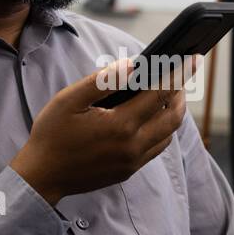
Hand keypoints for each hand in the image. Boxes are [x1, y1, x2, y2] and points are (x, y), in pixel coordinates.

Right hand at [10, 56, 197, 205]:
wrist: (41, 176)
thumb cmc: (52, 134)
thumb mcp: (69, 100)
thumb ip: (102, 81)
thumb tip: (132, 66)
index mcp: (120, 125)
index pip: (160, 94)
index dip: (178, 74)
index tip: (192, 59)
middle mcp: (132, 146)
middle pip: (173, 117)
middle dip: (181, 93)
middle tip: (180, 76)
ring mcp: (132, 162)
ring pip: (168, 135)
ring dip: (174, 114)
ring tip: (170, 95)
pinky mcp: (128, 172)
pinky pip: (156, 149)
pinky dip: (162, 131)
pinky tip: (154, 119)